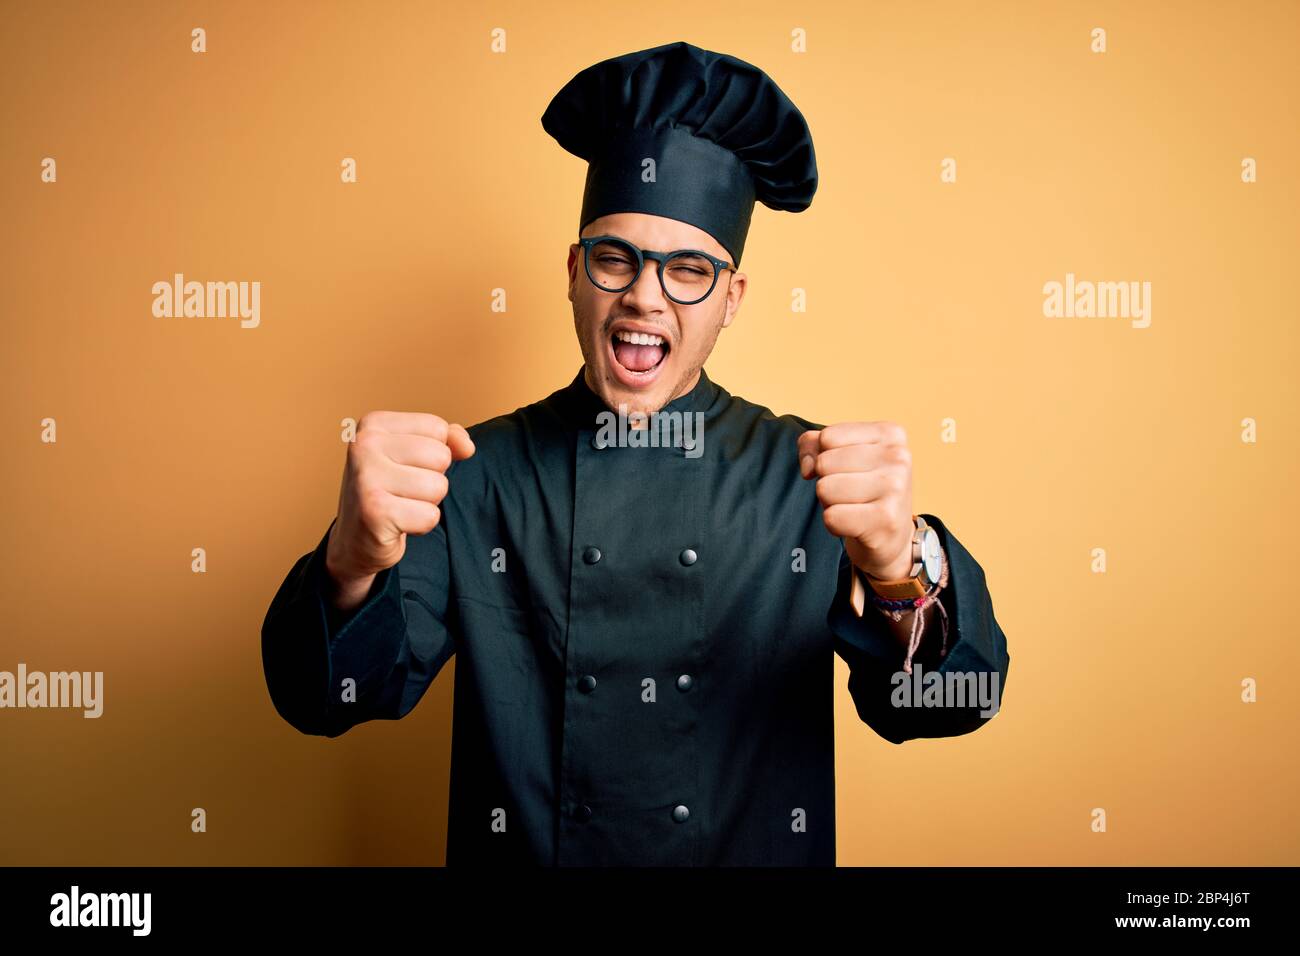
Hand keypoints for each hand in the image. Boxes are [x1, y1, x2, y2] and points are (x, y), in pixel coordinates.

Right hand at [325, 411, 475, 592]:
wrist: (355, 540)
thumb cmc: (389, 491)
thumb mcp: (414, 456)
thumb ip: (446, 440)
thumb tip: (467, 446)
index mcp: (373, 424)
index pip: (437, 428)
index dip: (434, 454)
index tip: (404, 468)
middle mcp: (364, 445)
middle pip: (440, 456)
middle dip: (432, 479)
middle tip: (403, 492)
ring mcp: (366, 477)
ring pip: (438, 486)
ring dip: (427, 503)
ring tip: (400, 506)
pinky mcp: (375, 512)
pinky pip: (430, 516)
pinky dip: (420, 525)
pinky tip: (397, 524)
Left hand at [798, 422, 914, 580]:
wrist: (892, 537)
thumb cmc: (863, 489)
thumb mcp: (841, 454)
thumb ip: (813, 444)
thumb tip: (808, 468)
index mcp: (890, 433)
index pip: (827, 437)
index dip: (824, 457)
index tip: (846, 470)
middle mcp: (898, 457)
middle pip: (824, 463)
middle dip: (828, 482)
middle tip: (852, 493)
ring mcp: (895, 487)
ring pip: (825, 489)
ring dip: (830, 503)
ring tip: (854, 507)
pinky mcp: (886, 519)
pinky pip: (831, 517)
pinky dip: (834, 524)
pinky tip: (855, 524)